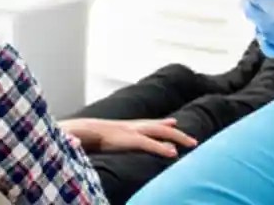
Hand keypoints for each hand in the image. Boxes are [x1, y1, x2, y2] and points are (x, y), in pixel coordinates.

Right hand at [60, 118, 197, 157]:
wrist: (81, 130)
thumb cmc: (88, 134)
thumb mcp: (101, 136)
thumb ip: (109, 139)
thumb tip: (103, 142)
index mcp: (126, 126)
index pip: (149, 122)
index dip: (162, 122)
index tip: (174, 121)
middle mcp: (132, 126)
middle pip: (160, 127)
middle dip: (177, 132)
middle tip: (192, 140)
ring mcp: (133, 132)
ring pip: (161, 132)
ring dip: (178, 137)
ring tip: (191, 144)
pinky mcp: (131, 140)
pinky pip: (150, 144)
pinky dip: (163, 148)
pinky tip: (173, 153)